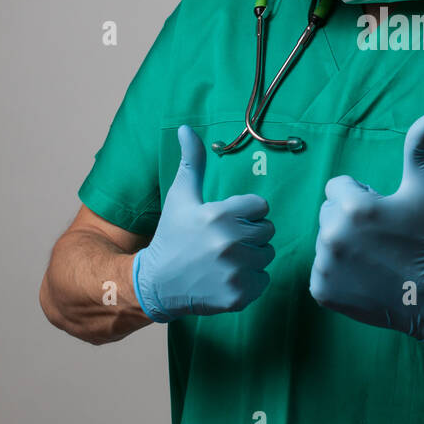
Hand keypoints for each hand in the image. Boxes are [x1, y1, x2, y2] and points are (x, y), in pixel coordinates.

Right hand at [132, 126, 274, 321]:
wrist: (156, 283)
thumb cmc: (172, 235)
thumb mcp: (180, 196)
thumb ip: (192, 162)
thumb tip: (185, 128)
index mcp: (219, 214)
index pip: (261, 207)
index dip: (245, 213)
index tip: (224, 222)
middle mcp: (229, 242)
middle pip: (267, 231)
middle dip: (250, 235)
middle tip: (223, 243)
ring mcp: (235, 271)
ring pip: (267, 256)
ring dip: (251, 258)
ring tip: (224, 261)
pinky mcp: (239, 295)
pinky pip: (263, 281)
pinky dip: (250, 282)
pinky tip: (226, 279)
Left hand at [309, 111, 423, 349]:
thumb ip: (420, 149)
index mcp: (353, 206)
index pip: (337, 187)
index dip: (361, 197)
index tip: (382, 213)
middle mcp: (332, 235)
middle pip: (328, 213)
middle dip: (349, 220)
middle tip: (380, 237)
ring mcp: (325, 265)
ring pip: (324, 242)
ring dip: (343, 245)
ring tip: (373, 258)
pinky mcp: (322, 290)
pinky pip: (321, 271)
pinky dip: (338, 274)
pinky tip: (363, 277)